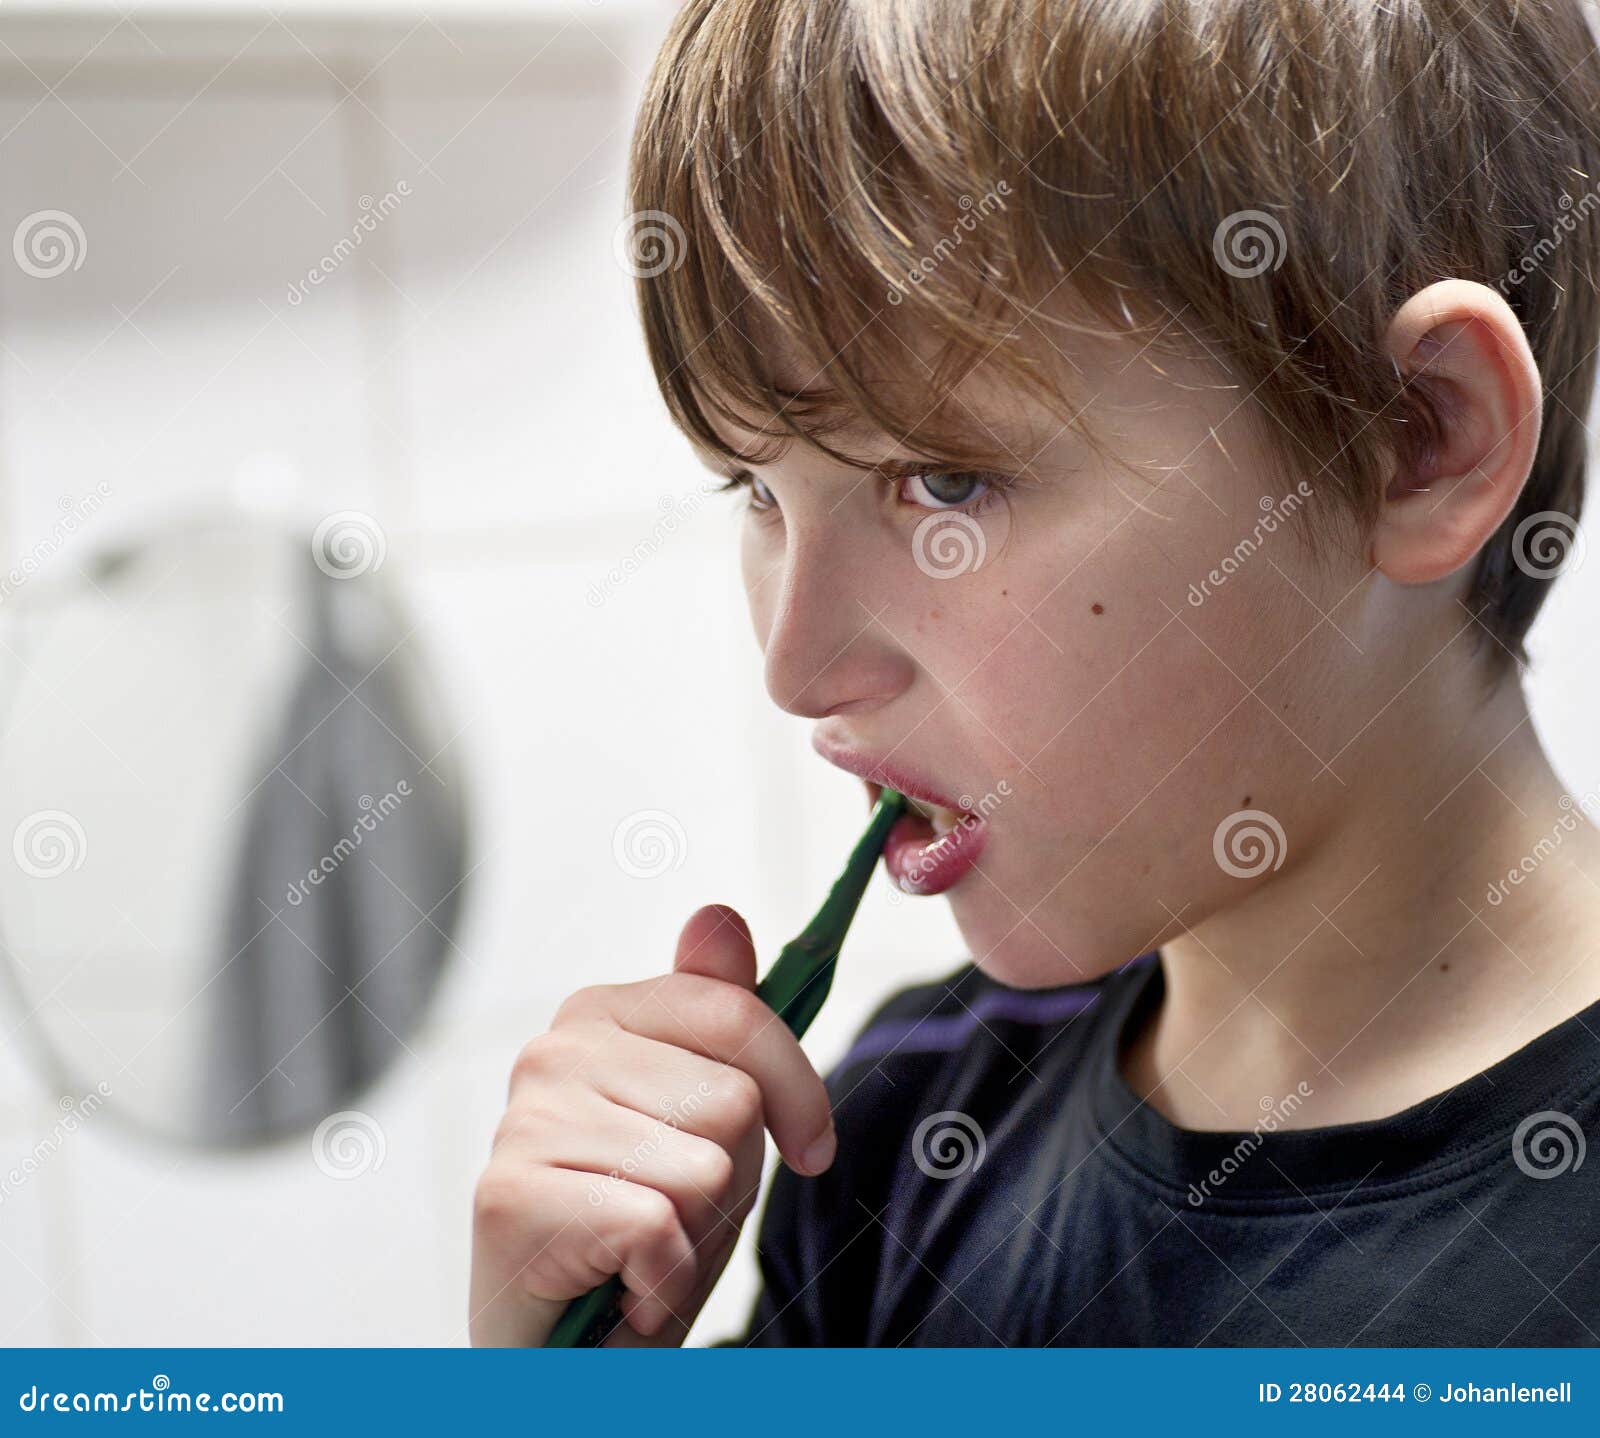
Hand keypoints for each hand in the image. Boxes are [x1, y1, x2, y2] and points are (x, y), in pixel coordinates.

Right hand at [468, 903, 836, 1345]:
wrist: (564, 1355)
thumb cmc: (640, 1229)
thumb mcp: (709, 1116)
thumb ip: (719, 1014)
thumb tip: (718, 912)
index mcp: (601, 1012)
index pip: (739, 1014)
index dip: (799, 1092)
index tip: (812, 1149)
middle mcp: (552, 1050)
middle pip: (731, 1099)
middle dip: (732, 1178)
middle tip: (673, 1216)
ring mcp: (525, 1118)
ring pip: (705, 1166)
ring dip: (697, 1236)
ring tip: (643, 1252)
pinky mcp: (510, 1196)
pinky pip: (658, 1227)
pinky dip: (661, 1281)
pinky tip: (618, 1286)